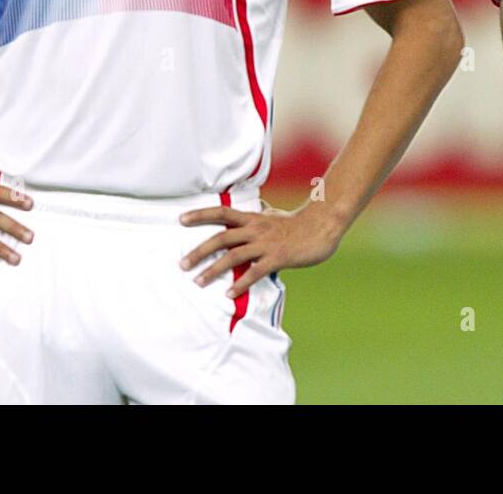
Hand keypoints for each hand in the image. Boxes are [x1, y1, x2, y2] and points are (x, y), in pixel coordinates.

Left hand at [179, 202, 344, 298]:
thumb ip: (260, 213)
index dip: (200, 215)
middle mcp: (255, 229)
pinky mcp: (277, 258)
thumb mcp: (273, 214)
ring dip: (213, 270)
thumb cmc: (297, 222)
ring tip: (198, 282)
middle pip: (221, 238)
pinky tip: (229, 294)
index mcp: (252, 218)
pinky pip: (254, 273)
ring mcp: (265, 244)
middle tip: (182, 265)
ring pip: (233, 257)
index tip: (181, 220)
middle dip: (199, 251)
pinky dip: (240, 284)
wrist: (322, 227)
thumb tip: (253, 207)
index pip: (221, 213)